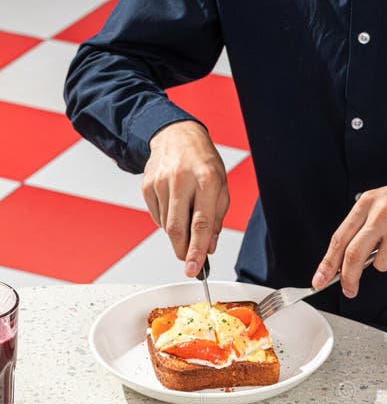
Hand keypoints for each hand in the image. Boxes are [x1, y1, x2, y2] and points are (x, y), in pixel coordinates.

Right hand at [142, 120, 228, 276]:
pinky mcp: (147, 186)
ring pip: (166, 226)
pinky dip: (167, 222)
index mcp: (206, 180)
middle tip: (189, 262)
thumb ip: (217, 218)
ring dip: (178, 234)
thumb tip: (209, 247)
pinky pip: (157, 217)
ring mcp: (161, 182)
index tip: (195, 268)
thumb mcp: (221, 186)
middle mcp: (181, 180)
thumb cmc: (203, 162)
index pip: (201, 223)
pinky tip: (175, 208)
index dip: (197, 250)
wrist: (177, 136)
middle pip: (178, 229)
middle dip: (182, 251)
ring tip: (186, 217)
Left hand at [312, 164, 386, 297]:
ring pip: (382, 265)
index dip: (328, 263)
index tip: (319, 279)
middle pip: (354, 255)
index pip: (340, 238)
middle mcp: (383, 213)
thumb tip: (345, 259)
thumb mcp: (384, 201)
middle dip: (348, 278)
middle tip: (349, 289)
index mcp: (368, 202)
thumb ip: (364, 226)